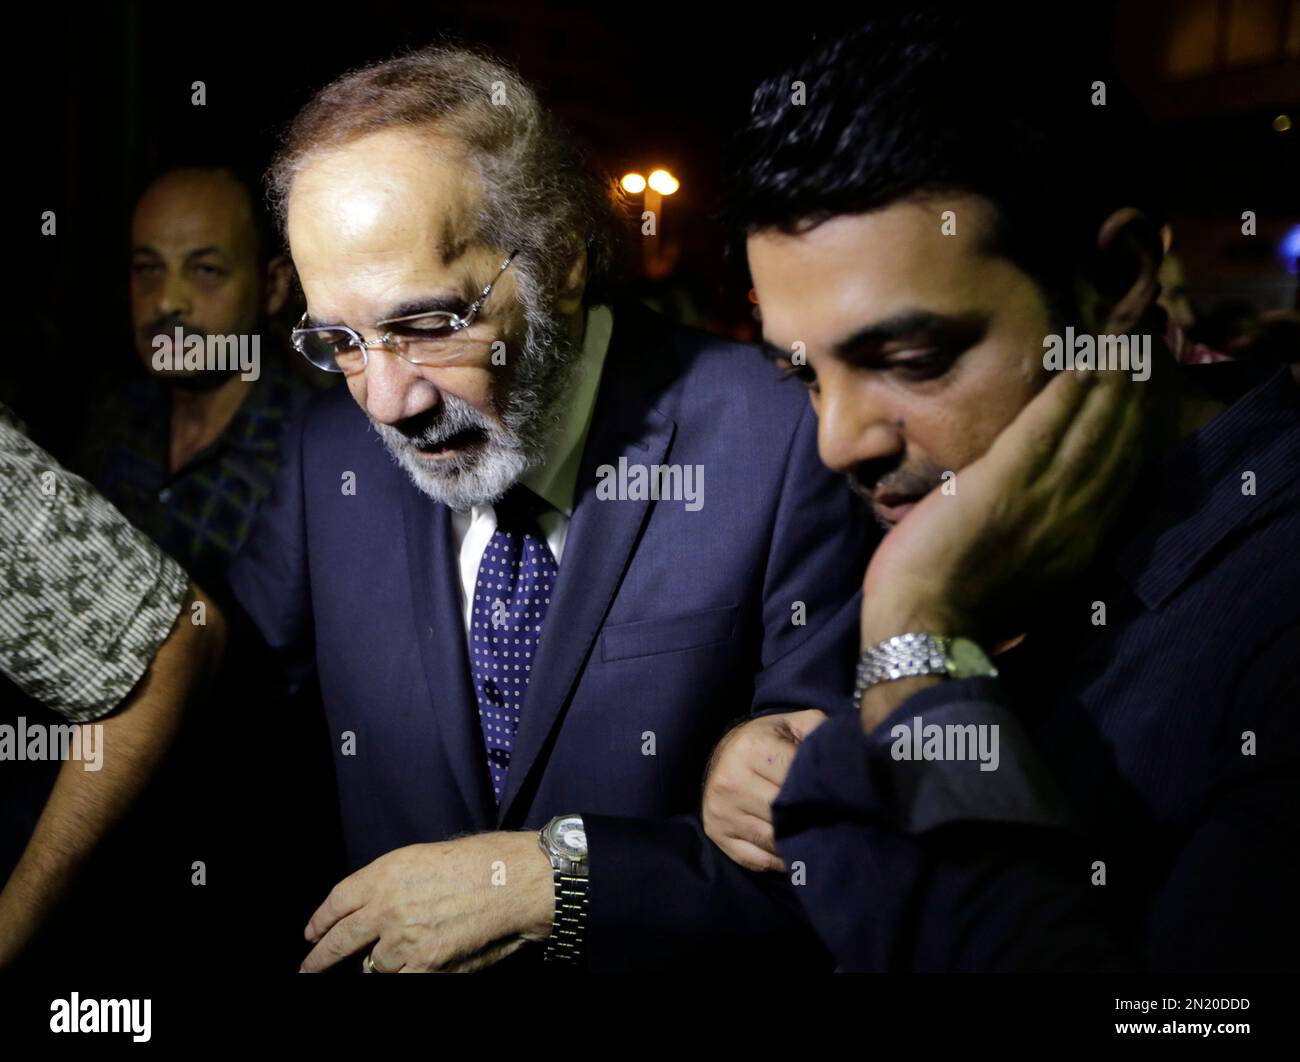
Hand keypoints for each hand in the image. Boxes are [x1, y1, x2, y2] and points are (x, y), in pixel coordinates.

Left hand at [299, 831, 552, 972]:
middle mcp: (387, 906)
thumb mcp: (424, 858)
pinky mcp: (425, 964)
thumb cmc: (479, 862)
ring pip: (375, 965)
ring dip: (383, 962)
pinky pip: (401, 979)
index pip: (337, 902)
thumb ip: (391, 884)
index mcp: (385, 873)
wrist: (512, 881)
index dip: (320, 921)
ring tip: (402, 952)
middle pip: (340, 940)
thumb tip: (370, 909)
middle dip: (319, 958)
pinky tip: (417, 964)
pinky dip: (406, 974)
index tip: (312, 933)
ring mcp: (404, 939)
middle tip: (308, 968)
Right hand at [702, 710, 827, 871]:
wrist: (723, 754)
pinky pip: (758, 860)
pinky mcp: (717, 832)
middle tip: (837, 824)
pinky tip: (795, 852)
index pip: (796, 781)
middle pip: (784, 813)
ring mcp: (721, 810)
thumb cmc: (767, 741)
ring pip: (772, 840)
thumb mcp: (793, 725)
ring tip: (819, 839)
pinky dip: (781, 861)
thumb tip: (848, 752)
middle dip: (812, 819)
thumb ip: (819, 731)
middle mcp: (731, 780)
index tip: (843, 801)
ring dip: (798, 843)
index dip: (822, 793)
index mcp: (752, 748)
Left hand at [859, 366, 1150, 650]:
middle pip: (1116, 446)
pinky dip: (1069, 390)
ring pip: (1091, 428)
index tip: (1139, 401)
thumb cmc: (957, 614)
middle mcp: (1078, 518)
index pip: (1119, 479)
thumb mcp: (1025, 585)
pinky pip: (1047, 425)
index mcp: (1081, 545)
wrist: (926, 626)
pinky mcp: (1005, 480)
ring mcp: (1044, 498)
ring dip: (1109, 380)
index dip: (1132, 435)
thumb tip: (1045, 523)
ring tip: (1120, 342)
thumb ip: (1045, 549)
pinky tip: (1083, 360)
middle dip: (1130, 396)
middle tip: (1140, 352)